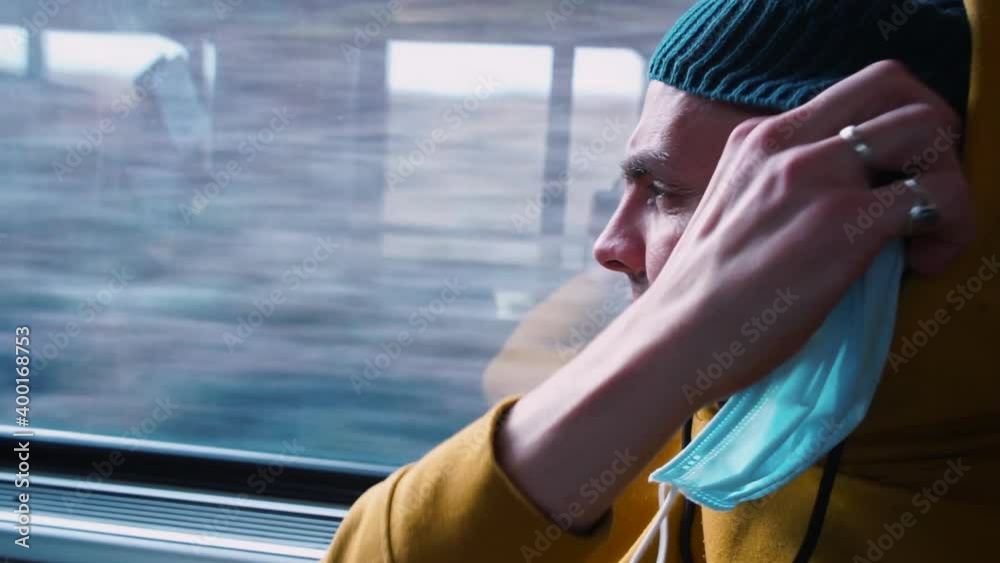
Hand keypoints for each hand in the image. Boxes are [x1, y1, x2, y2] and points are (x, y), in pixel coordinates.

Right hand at [639, 59, 973, 405]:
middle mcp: (785, 142)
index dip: (890, 126)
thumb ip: (779, 186)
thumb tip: (844, 196)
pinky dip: (951, 225)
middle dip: (931, 135)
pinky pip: (935, 196)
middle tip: (927, 191)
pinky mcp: (843, 222)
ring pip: (927, 131)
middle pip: (896, 88)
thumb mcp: (731, 211)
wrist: (674, 338)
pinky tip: (926, 260)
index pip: (852, 93)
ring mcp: (815, 176)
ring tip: (928, 233)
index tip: (893, 176)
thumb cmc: (700, 295)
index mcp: (755, 138)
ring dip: (947, 179)